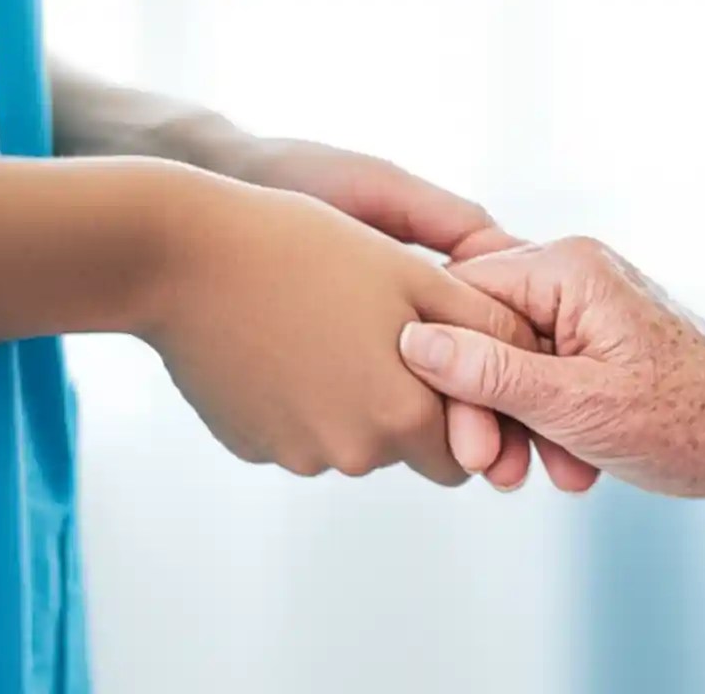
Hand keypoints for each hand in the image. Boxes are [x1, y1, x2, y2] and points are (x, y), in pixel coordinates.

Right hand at [238, 139, 547, 489]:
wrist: (181, 256)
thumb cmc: (308, 251)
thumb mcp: (413, 276)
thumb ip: (483, 330)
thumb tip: (523, 372)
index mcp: (402, 416)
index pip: (466, 448)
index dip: (465, 406)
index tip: (447, 360)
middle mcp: (353, 452)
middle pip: (410, 447)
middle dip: (412, 405)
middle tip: (385, 333)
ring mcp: (296, 453)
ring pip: (355, 440)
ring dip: (356, 398)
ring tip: (328, 326)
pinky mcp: (252, 446)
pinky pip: (302, 432)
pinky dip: (305, 399)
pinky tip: (285, 344)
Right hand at [399, 237, 704, 499]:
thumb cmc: (692, 422)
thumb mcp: (577, 407)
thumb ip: (490, 373)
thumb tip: (413, 341)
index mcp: (567, 267)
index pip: (459, 290)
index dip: (443, 363)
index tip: (455, 431)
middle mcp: (573, 273)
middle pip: (481, 329)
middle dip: (482, 405)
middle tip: (490, 467)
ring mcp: (586, 306)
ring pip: (508, 359)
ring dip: (514, 422)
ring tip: (532, 475)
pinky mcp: (596, 339)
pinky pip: (541, 371)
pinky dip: (545, 420)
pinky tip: (568, 466)